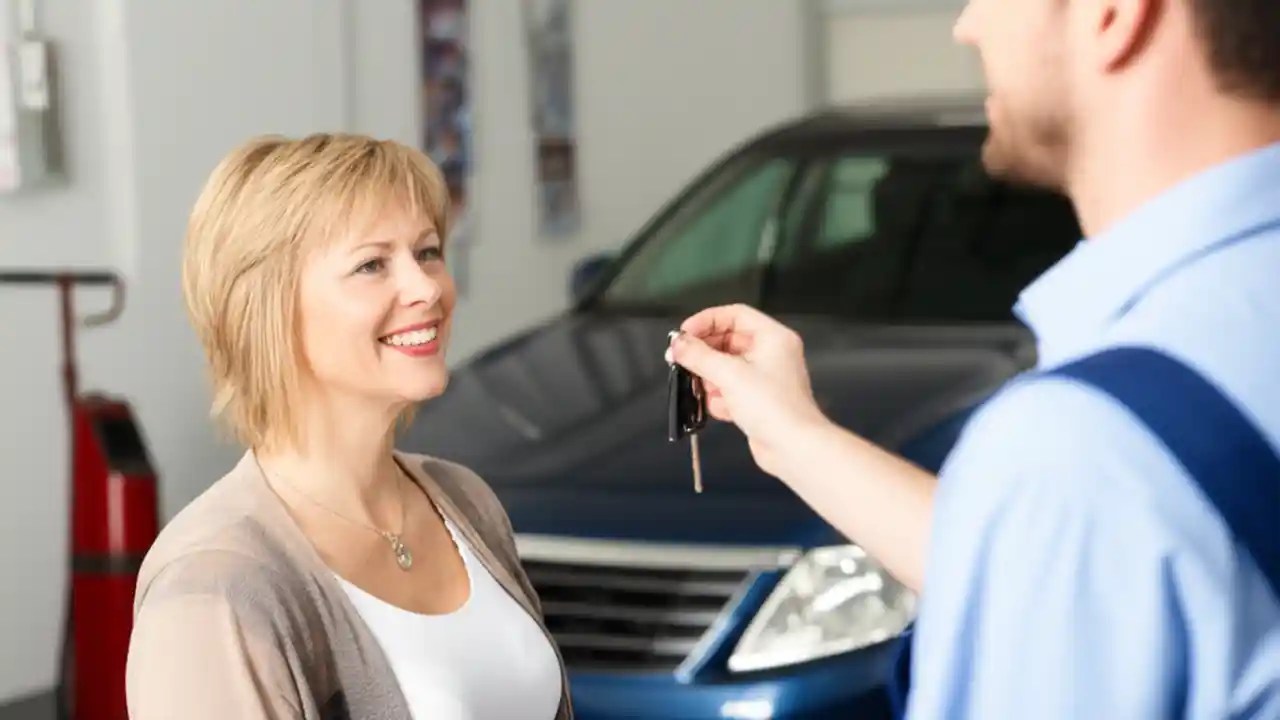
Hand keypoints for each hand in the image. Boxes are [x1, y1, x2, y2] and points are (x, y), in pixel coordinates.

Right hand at [668, 304, 830, 477]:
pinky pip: (730, 389)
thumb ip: (699, 356)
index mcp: (772, 337)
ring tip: (701, 388)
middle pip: (728, 341)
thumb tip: (676, 343)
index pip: (735, 315)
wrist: (794, 448)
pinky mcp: (758, 400)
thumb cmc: (772, 407)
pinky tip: (720, 408)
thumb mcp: (730, 375)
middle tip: (679, 360)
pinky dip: (720, 397)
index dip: (706, 320)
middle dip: (703, 353)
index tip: (683, 334)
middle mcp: (771, 353)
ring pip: (726, 367)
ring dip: (710, 377)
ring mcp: (764, 378)